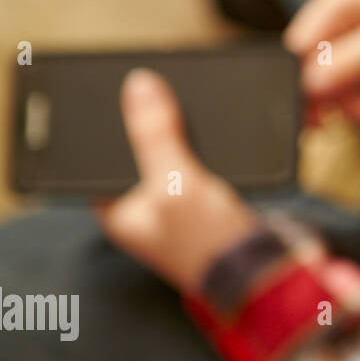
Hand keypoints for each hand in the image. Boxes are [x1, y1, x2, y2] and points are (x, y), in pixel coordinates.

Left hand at [92, 68, 263, 293]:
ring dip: (176, 134)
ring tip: (184, 108)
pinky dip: (200, 149)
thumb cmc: (210, 243)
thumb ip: (155, 135)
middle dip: (146, 124)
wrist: (260, 274)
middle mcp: (140, 210)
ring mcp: (172, 208)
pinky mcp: (201, 204)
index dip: (108, 125)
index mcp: (116, 212)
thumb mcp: (176, 182)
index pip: (99, 158)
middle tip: (156, 91)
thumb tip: (139, 86)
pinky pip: (193, 165)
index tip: (119, 92)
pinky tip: (211, 135)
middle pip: (134, 153)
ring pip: (165, 157)